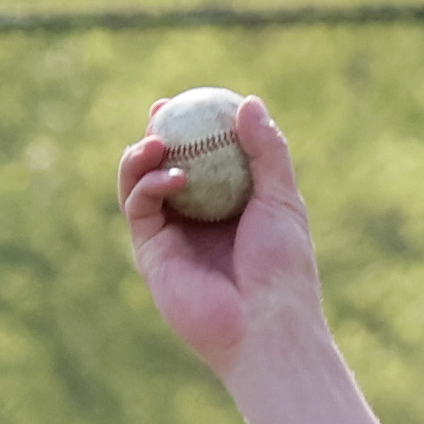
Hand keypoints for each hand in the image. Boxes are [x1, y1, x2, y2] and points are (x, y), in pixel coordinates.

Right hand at [118, 95, 324, 383]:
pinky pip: (139, 207)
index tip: (194, 100)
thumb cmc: (284, 268)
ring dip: (142, 156)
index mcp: (233, 208)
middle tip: (161, 110)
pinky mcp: (152, 252)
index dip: (196, 127)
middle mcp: (199, 220)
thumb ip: (268, 152)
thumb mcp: (282, 202)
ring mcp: (173, 236)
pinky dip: (149, 185)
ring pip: (142, 183)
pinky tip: (172, 177)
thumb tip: (249, 101)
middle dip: (158, 134)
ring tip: (156, 140)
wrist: (266, 323)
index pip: (207, 159)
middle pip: (167, 166)